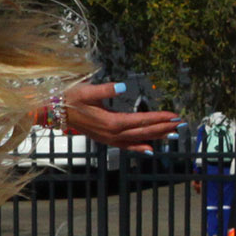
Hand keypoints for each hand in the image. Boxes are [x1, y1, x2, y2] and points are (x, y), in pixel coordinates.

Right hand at [63, 82, 180, 150]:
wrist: (54, 112)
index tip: (174, 115)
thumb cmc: (69, 98)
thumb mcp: (86, 91)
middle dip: (163, 128)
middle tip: (181, 124)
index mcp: (110, 122)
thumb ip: (106, 89)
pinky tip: (150, 149)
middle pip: (143, 132)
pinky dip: (139, 147)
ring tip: (173, 135)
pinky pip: (126, 146)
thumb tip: (124, 86)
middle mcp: (112, 133)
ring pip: (137, 140)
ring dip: (156, 137)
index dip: (159, 118)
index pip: (140, 120)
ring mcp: (108, 139)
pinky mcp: (105, 139)